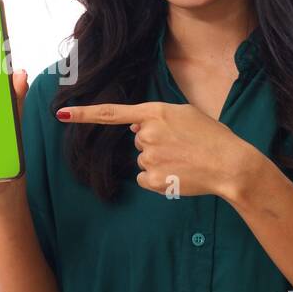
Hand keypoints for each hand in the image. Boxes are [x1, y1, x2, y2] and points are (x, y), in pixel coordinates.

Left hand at [58, 100, 258, 199]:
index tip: (61, 114)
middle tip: (181, 145)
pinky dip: (158, 178)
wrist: (231, 165)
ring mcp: (148, 158)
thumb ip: (157, 116)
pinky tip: (178, 174)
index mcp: (155, 112)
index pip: (111, 113)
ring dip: (159, 161)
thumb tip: (135, 128)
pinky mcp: (152, 179)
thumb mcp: (185, 114)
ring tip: (184, 160)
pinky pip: (144, 178)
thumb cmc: (212, 137)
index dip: (84, 114)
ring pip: (142, 160)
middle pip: (137, 140)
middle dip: (154, 142)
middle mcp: (146, 133)